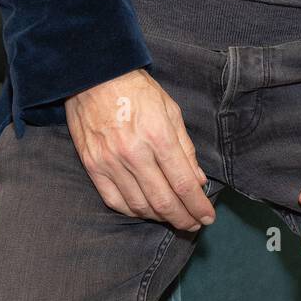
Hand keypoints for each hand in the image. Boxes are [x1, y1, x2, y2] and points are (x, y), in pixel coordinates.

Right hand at [65, 69, 215, 231]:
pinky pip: (115, 201)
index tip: (208, 217)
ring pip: (139, 206)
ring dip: (160, 217)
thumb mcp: (170, 110)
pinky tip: (145, 211)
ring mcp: (110, 161)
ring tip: (173, 217)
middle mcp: (134, 153)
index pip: (183, 183)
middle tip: (194, 225)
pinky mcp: (92, 166)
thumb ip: (185, 148)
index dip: (197, 205)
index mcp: (158, 135)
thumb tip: (197, 181)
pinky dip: (133, 211)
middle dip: (183, 218)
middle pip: (163, 200)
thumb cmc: (136, 89)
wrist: (95, 75)